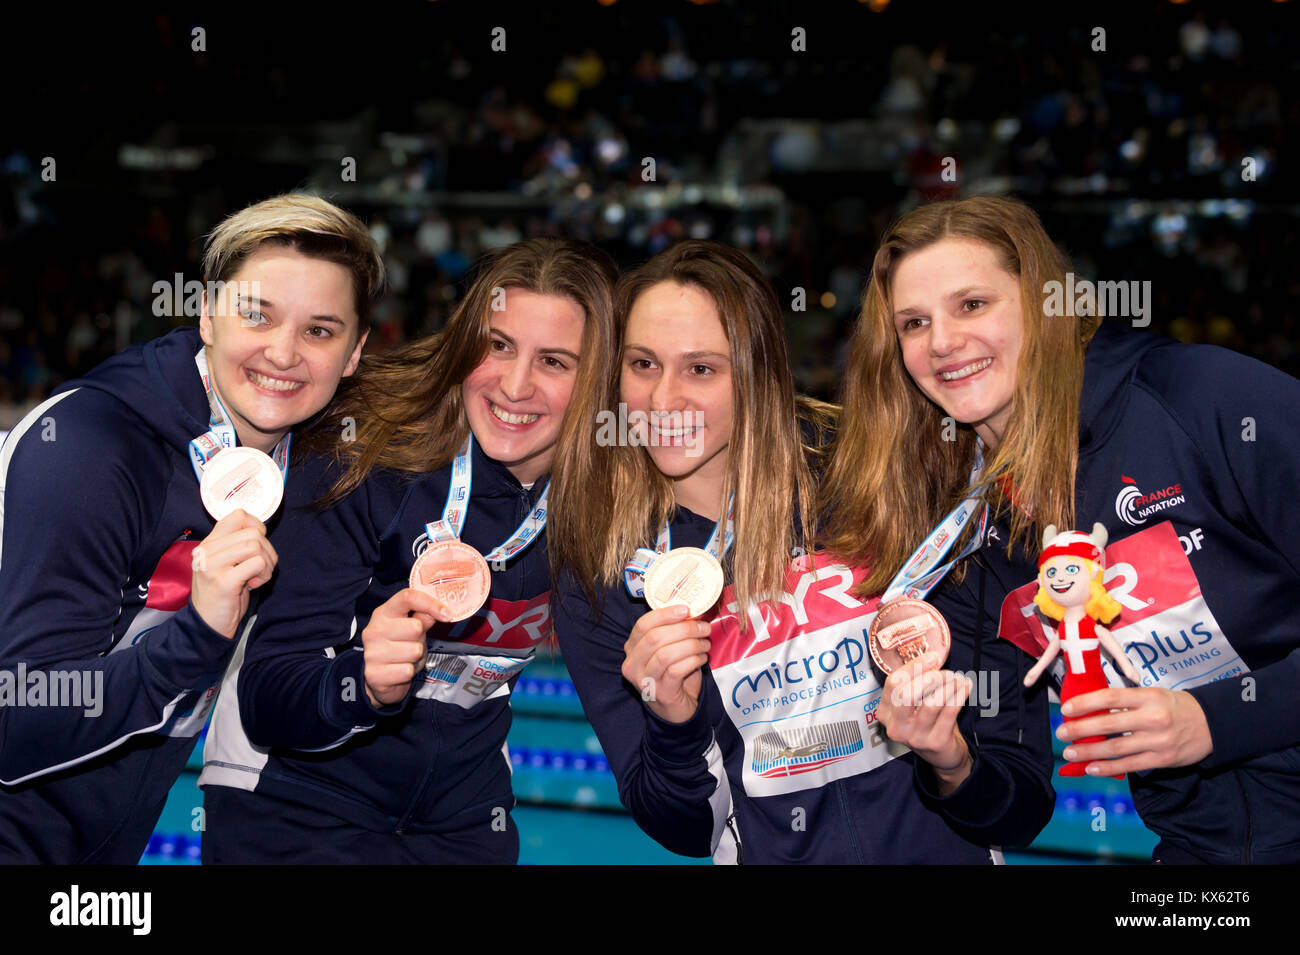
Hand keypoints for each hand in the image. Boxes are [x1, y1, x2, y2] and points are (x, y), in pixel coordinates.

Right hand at [190, 510, 277, 638]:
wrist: (207, 624)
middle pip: (253, 533)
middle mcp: (207, 550)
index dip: (256, 527)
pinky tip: (253, 585)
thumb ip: (237, 545)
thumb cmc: (223, 593)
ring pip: (256, 546)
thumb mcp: (226, 564)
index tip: (257, 547)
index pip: (238, 516)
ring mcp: (212, 565)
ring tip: (257, 577)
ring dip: (267, 563)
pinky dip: (264, 574)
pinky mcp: (223, 581)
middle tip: (261, 568)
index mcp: (208, 543)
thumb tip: (260, 529)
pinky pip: (257, 563)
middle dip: (268, 550)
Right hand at [361, 588, 445, 707]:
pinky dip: (409, 672)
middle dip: (421, 638)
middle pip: (415, 627)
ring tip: (406, 658)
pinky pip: (407, 670)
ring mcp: (371, 652)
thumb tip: (442, 609)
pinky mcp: (374, 674)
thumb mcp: (412, 628)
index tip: (447, 614)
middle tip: (413, 644)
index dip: (431, 604)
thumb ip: (424, 617)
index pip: (407, 597)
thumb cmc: (398, 648)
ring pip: (414, 650)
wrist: (380, 678)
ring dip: (416, 657)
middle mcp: (374, 630)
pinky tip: (400, 670)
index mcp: (383, 613)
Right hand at [622, 605, 710, 723]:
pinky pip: (676, 670)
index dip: (665, 614)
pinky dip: (693, 660)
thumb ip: (673, 633)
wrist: (677, 711)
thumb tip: (692, 612)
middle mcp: (632, 664)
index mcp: (632, 649)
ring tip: (705, 644)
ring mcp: (644, 680)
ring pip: (666, 654)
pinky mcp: (659, 693)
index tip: (686, 609)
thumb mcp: (669, 650)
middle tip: (703, 627)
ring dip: (691, 645)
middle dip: (684, 629)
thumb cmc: (674, 676)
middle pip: (655, 638)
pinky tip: (703, 658)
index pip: (643, 625)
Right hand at [877, 652, 973, 791]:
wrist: (942, 755)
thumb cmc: (927, 721)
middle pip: (906, 694)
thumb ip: (916, 682)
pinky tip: (965, 686)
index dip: (913, 667)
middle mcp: (896, 726)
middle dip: (929, 678)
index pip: (893, 683)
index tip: (933, 657)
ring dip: (947, 686)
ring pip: (931, 703)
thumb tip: (933, 655)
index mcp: (885, 712)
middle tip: (945, 672)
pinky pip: (949, 712)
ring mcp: (915, 737)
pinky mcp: (935, 742)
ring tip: (957, 678)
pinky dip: (959, 695)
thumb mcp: (914, 703)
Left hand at [1059, 687, 1212, 774]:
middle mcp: (1152, 718)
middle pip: (1108, 724)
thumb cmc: (1175, 706)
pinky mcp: (1162, 760)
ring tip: (1070, 753)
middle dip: (1080, 730)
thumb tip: (1090, 709)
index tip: (1066, 709)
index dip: (1085, 703)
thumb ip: (1125, 702)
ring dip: (1088, 752)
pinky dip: (1107, 768)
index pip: (1110, 698)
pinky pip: (1129, 765)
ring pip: (1115, 748)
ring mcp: (1157, 741)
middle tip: (1061, 733)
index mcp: (1147, 697)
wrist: (1212, 724)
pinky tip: (1090, 768)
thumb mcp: (1152, 694)